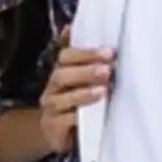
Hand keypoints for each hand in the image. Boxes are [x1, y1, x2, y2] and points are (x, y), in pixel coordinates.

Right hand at [38, 26, 114, 155]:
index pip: (66, 56)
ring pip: (62, 98)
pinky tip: (90, 113)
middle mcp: (52, 88)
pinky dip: (76, 116)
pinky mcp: (53, 129)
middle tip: (108, 69)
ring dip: (83, 93)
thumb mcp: (80, 79)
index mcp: (60, 71)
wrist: (56, 134)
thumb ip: (83, 57)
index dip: (86, 53)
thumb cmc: (74, 100)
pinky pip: (62, 121)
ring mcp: (50, 108)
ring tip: (104, 90)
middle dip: (86, 71)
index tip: (110, 51)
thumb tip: (73, 27)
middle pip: (62, 75)